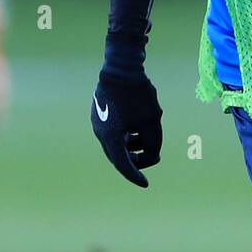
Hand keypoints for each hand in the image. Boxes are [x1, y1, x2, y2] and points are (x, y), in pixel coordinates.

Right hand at [90, 71, 161, 187]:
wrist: (121, 66)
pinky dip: (125, 136)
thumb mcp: (152, 120)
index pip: (124, 164)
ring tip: (145, 139)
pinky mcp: (100, 113)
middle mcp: (100, 132)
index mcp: (111, 137)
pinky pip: (113, 132)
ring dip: (131, 147)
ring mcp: (98, 122)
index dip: (136, 176)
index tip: (146, 184)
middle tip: (152, 157)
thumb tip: (152, 155)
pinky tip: (136, 129)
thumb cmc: (138, 93)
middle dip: (136, 159)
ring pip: (115, 144)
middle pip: (118, 156)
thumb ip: (154, 142)